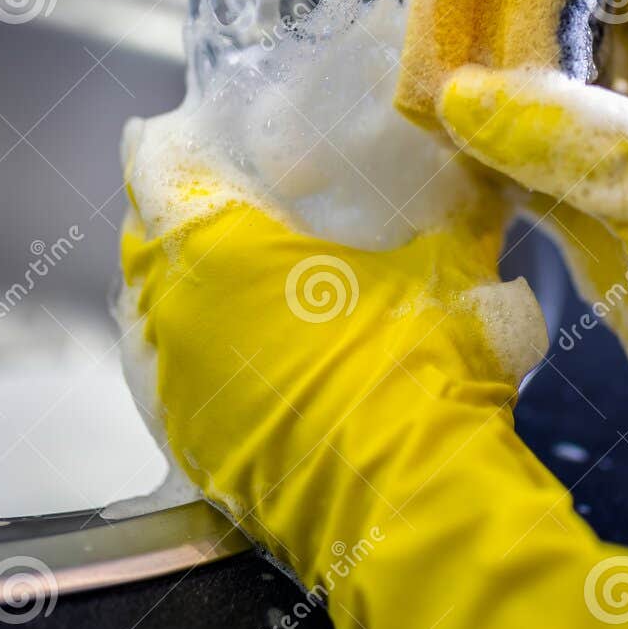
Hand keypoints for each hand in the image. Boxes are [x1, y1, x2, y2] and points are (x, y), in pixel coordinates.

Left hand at [120, 131, 627, 628]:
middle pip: (141, 237)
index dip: (169, 137)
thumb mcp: (449, 268)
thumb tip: (486, 171)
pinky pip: (166, 375)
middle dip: (171, 211)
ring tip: (230, 274)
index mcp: (213, 247)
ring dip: (176, 284)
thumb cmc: (415, 368)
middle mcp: (168, 312)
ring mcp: (168, 386)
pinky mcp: (186, 445)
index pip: (155, 163)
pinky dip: (189, 348)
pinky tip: (237, 348)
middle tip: (219, 196)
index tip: (188, 126)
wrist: (408, 502)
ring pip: (146, 312)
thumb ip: (459, 208)